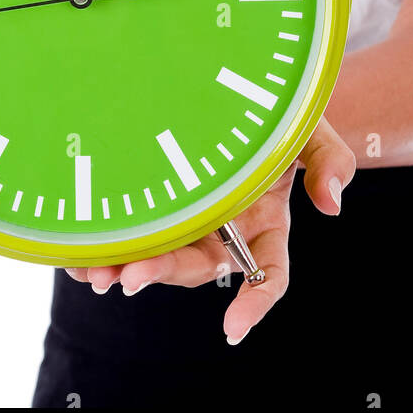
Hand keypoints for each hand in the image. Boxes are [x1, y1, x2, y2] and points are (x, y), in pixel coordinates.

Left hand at [66, 115, 355, 343]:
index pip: (269, 274)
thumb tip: (331, 205)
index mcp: (266, 222)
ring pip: (159, 255)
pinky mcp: (158, 199)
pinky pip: (134, 230)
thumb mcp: (312, 128)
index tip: (233, 328)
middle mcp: (225, 230)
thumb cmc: (282, 111)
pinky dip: (108, 244)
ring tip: (96, 273)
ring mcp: (190, 217)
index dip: (254, 302)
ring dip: (127, 268)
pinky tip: (81, 253)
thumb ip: (329, 161)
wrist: (246, 84)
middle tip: (131, 278)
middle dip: (164, 274)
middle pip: (198, 268)